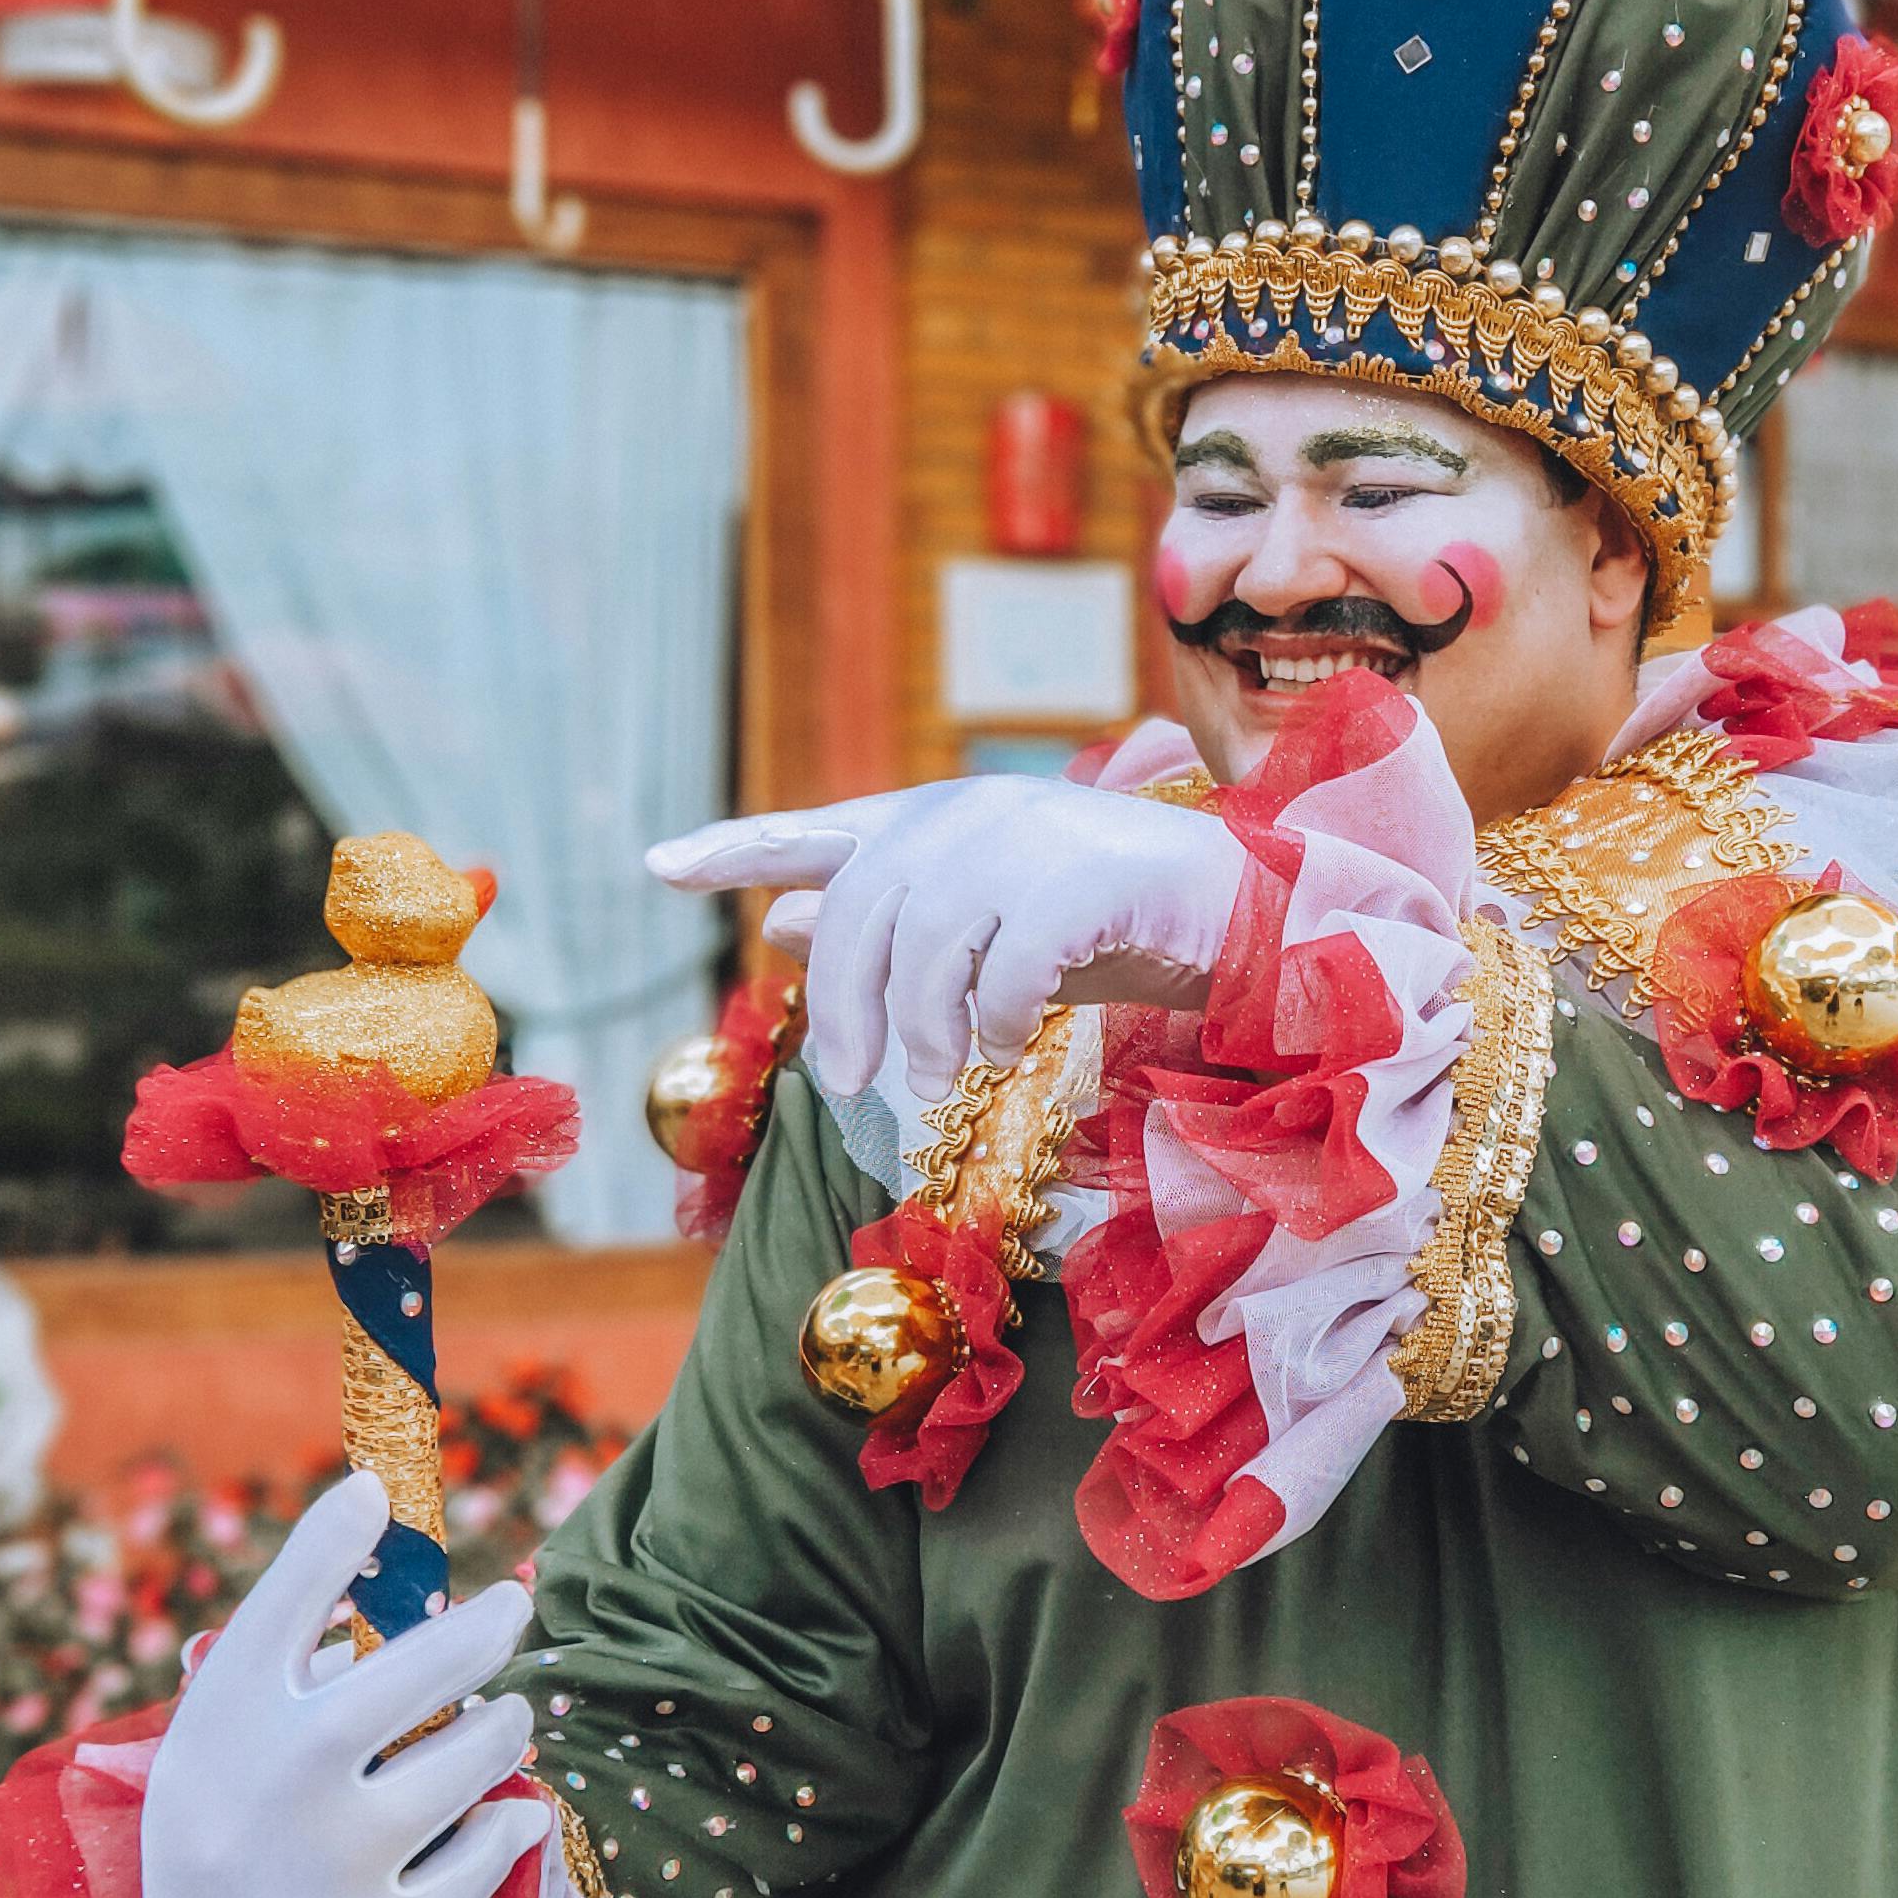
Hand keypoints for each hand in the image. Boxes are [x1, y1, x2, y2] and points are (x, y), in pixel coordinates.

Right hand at [140, 1470, 544, 1897]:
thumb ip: (294, 1647)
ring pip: (466, 1762)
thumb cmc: (242, 1805)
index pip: (279, 1607)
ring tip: (504, 1721)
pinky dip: (508, 1827)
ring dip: (501, 1731)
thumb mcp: (233, 1724)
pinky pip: (481, 1858)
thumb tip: (375, 1519)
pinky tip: (511, 1812)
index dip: (327, 1541)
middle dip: (484, 1629)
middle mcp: (272, 1779)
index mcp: (228, 1715)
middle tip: (514, 1608)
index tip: (376, 1488)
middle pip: (412, 1675)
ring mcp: (323, 1862)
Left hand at [649, 778, 1243, 1099]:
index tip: (659, 865)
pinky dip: (1000, 1017)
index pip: (821, 830)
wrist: (1238, 917)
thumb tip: (780, 921)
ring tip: (943, 1080)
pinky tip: (1013, 1043)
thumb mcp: (979, 938)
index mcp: (939, 823)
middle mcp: (971, 812)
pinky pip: (1007, 964)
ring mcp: (1028, 836)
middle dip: (846, 1007)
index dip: (740, 846)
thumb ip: (892, 928)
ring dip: (926, 1030)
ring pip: (927, 945)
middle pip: (862, 912)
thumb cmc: (1104, 929)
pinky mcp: (1084, 877)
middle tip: (855, 1084)